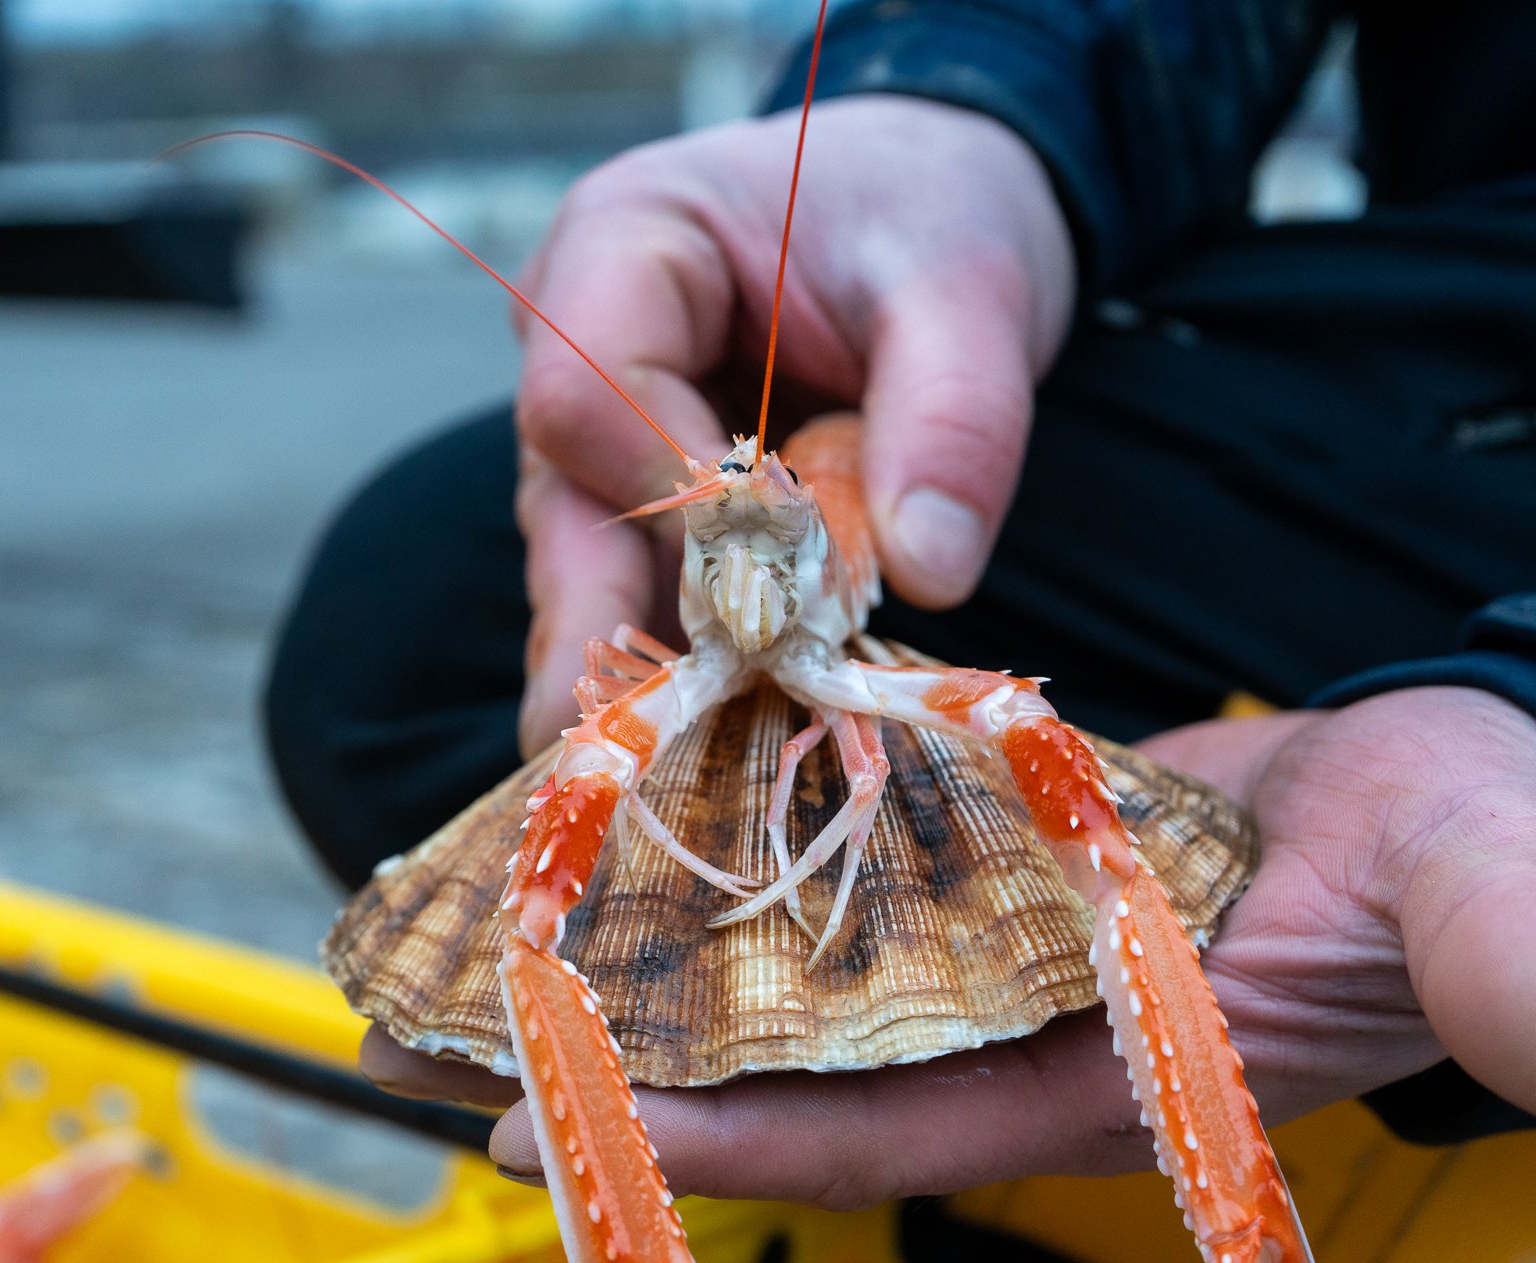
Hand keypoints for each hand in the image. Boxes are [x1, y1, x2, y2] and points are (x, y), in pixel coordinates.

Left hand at [364, 687, 1535, 1206]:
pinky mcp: (983, 869)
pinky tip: (644, 828)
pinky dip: (736, 862)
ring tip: (506, 930)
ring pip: (783, 974)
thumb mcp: (1513, 909)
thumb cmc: (1499, 854)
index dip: (708, 1137)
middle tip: (446, 1034)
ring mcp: (987, 952)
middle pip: (781, 1066)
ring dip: (652, 958)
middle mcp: (1010, 1032)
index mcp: (1096, 1077)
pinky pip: (829, 876)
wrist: (1479, 783)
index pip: (869, 1131)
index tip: (543, 1113)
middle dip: (623, 1058)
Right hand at [514, 95, 1076, 751]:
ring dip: (646, 666)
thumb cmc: (931, 214)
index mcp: (627, 245)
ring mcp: (603, 435)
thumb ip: (954, 413)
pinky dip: (691, 661)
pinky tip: (709, 747)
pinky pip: (650, 589)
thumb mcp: (969, 285)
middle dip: (606, 629)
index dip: (665, 491)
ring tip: (658, 781)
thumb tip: (927, 571)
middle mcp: (578, 344)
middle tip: (616, 754)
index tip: (771, 571)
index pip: (585, 390)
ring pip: (594, 566)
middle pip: (566, 503)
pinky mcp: (647, 502)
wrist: (933, 207)